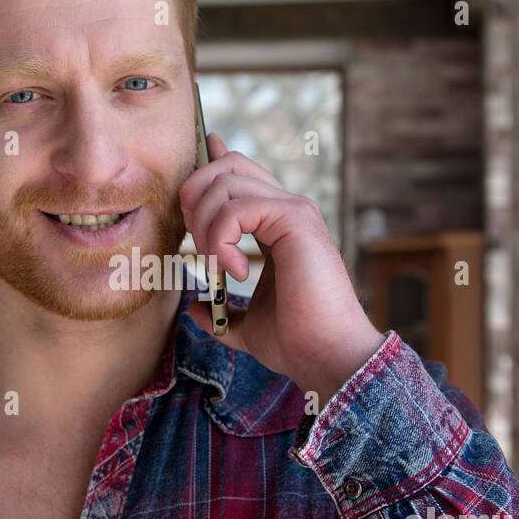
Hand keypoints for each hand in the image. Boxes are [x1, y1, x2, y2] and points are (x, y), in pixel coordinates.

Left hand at [178, 133, 385, 403]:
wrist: (326, 356)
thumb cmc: (295, 342)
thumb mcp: (244, 325)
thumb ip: (221, 311)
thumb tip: (193, 307)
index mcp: (276, 225)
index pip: (240, 173)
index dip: (212, 162)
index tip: (195, 166)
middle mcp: (287, 210)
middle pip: (228, 165)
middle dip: (195, 196)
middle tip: (200, 246)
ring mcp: (293, 211)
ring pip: (226, 182)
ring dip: (205, 227)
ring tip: (216, 267)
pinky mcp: (295, 219)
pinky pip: (235, 209)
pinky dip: (220, 239)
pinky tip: (233, 271)